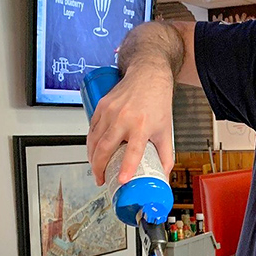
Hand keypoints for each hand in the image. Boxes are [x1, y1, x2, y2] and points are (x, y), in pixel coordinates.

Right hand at [86, 65, 173, 185]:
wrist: (148, 75)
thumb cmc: (157, 102)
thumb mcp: (165, 130)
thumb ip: (166, 155)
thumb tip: (162, 176)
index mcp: (141, 125)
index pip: (133, 151)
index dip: (126, 167)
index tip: (121, 180)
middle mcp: (123, 118)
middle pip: (105, 148)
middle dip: (99, 168)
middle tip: (101, 180)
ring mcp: (109, 111)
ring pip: (94, 140)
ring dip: (92, 158)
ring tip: (96, 170)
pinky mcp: (101, 106)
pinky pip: (91, 129)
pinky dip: (90, 144)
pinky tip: (93, 153)